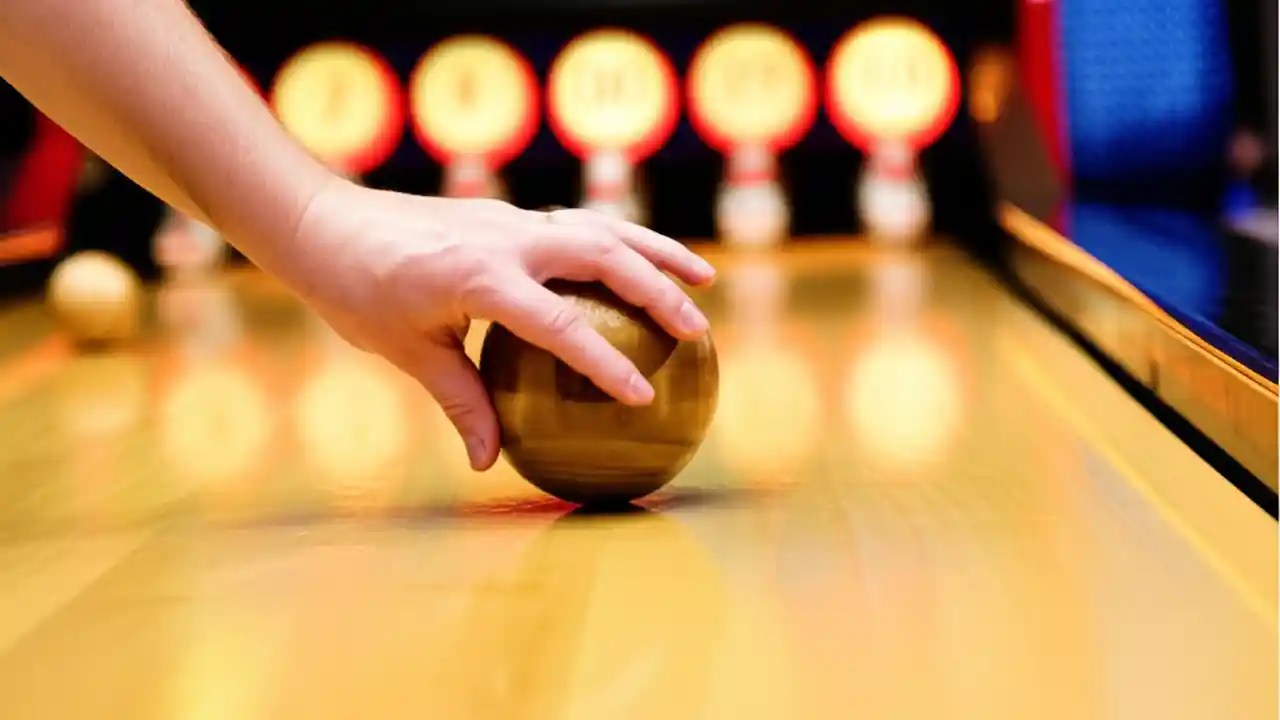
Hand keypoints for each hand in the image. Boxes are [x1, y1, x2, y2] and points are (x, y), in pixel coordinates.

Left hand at [282, 177, 715, 470]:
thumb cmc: (359, 292)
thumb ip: (461, 402)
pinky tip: (644, 264)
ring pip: (602, 227)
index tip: (644, 398)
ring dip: (657, 251)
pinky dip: (622, 241)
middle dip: (657, 292)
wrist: (324, 221)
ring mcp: (512, 220)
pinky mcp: (510, 214)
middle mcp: (507, 239)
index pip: (561, 323)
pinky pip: (580, 224)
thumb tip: (488, 462)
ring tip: (704, 278)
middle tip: (697, 332)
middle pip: (602, 257)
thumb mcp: (408, 353)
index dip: (606, 363)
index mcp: (480, 277)